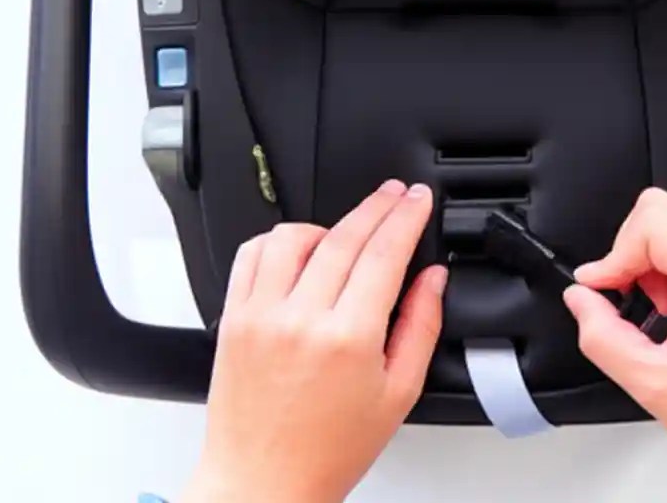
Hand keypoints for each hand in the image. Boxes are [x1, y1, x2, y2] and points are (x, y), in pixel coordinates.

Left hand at [184, 180, 446, 502]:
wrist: (263, 482)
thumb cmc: (328, 450)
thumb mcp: (398, 394)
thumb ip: (421, 327)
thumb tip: (432, 279)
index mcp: (348, 339)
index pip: (384, 252)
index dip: (407, 216)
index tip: (418, 199)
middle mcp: (300, 319)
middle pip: (345, 235)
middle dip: (378, 206)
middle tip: (397, 194)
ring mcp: (261, 315)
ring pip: (293, 236)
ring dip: (327, 222)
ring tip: (349, 229)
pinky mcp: (233, 319)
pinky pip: (250, 256)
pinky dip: (276, 240)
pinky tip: (298, 247)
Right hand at [563, 189, 666, 502]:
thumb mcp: (654, 386)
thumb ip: (603, 337)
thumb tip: (580, 300)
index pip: (652, 222)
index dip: (614, 254)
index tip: (600, 289)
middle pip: (663, 214)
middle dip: (630, 254)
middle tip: (625, 300)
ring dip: (650, 263)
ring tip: (655, 312)